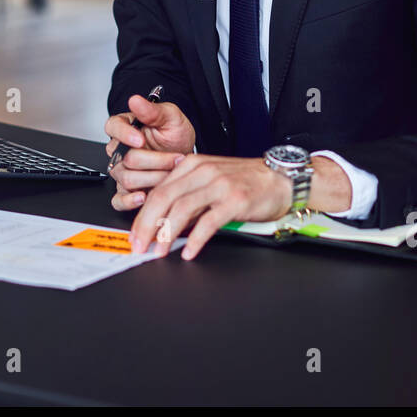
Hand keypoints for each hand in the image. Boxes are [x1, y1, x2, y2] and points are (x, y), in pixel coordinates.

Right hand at [103, 95, 195, 210]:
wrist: (185, 156)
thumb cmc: (176, 136)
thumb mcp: (171, 117)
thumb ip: (153, 110)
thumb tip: (135, 100)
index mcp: (125, 127)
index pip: (113, 127)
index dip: (124, 134)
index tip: (141, 140)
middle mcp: (119, 150)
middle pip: (126, 159)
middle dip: (155, 160)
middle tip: (176, 159)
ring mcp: (122, 171)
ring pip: (126, 179)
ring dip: (153, 178)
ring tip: (171, 174)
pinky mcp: (126, 191)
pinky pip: (117, 200)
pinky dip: (129, 201)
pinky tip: (143, 197)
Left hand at [129, 154, 291, 259]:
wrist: (281, 178)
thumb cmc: (246, 181)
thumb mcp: (210, 180)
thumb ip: (187, 195)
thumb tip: (162, 222)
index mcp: (191, 165)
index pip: (158, 190)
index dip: (141, 215)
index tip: (135, 235)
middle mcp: (203, 171)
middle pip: (163, 198)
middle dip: (146, 225)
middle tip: (139, 246)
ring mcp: (219, 185)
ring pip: (182, 208)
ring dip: (166, 233)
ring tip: (159, 250)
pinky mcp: (235, 200)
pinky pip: (209, 222)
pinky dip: (195, 239)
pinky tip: (189, 251)